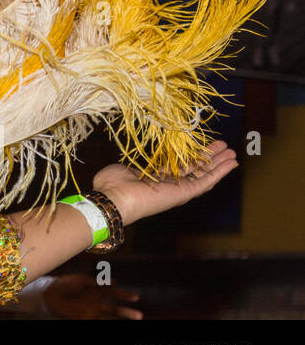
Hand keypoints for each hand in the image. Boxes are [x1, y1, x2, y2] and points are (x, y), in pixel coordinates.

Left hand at [42, 273, 142, 319]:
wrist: (48, 294)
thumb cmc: (64, 284)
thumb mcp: (81, 280)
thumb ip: (96, 281)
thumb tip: (114, 282)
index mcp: (96, 291)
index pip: (114, 293)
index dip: (124, 296)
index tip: (136, 298)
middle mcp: (96, 302)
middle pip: (114, 308)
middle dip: (126, 311)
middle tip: (139, 315)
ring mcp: (91, 311)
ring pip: (109, 316)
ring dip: (120, 318)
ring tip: (133, 320)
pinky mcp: (84, 318)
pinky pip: (98, 321)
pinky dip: (106, 321)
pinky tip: (112, 322)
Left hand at [92, 140, 237, 226]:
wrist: (114, 197)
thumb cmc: (112, 185)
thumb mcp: (123, 169)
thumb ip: (130, 167)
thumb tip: (127, 167)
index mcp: (155, 178)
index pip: (179, 167)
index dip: (192, 157)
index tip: (202, 148)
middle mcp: (170, 184)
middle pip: (196, 170)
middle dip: (210, 158)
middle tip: (224, 146)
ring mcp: (178, 189)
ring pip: (204, 174)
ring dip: (219, 163)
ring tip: (232, 152)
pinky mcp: (184, 193)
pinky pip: (206, 181)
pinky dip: (220, 172)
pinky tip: (231, 163)